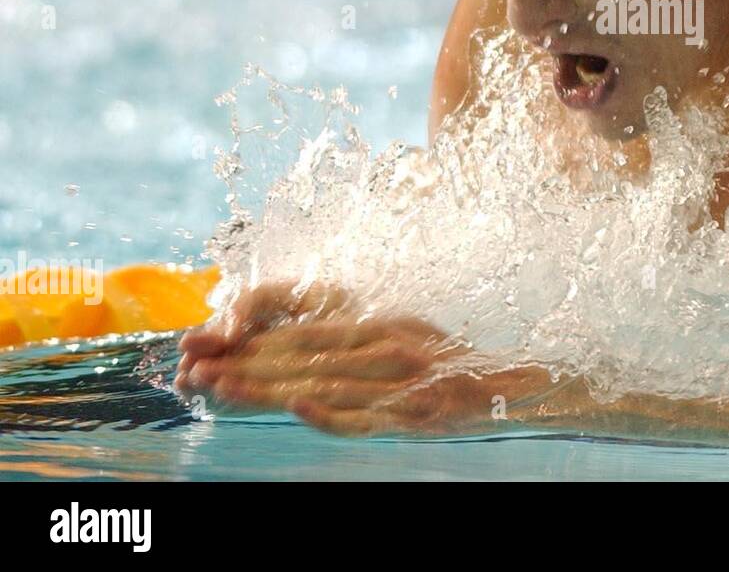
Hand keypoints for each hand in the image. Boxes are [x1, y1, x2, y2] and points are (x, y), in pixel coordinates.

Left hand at [175, 281, 547, 436]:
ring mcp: (401, 384)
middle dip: (247, 363)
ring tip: (222, 389)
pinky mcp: (415, 417)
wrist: (516, 387)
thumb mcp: (407, 334)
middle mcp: (388, 348)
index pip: (305, 333)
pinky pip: (367, 416)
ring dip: (270, 387)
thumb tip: (303, 338)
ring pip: (325, 384)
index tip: (211, 348)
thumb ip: (360, 335)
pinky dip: (332, 412)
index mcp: (381, 325)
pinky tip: (299, 408)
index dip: (255, 340)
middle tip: (197, 371)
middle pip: (305, 357)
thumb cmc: (454, 364)